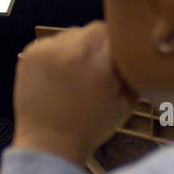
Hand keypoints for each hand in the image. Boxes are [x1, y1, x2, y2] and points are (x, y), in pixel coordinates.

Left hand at [12, 21, 136, 166]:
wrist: (48, 143)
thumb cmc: (89, 128)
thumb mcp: (125, 105)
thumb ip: (135, 77)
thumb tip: (141, 58)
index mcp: (102, 61)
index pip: (117, 33)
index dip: (118, 46)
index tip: (116, 61)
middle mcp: (76, 49)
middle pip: (94, 29)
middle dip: (98, 45)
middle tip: (95, 68)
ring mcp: (50, 49)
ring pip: (72, 33)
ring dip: (76, 47)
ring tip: (74, 73)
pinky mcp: (32, 53)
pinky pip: (51, 42)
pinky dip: (56, 54)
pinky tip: (57, 75)